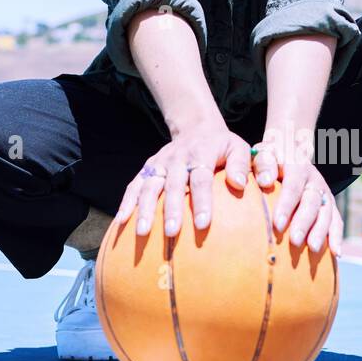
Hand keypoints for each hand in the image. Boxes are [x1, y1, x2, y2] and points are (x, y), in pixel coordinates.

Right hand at [115, 119, 251, 237]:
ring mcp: (159, 163)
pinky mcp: (148, 168)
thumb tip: (239, 184)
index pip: (201, 179)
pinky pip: (134, 186)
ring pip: (149, 187)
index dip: (201, 201)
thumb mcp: (237, 147)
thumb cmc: (221, 146)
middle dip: (171, 210)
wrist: (196, 127)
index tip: (202, 224)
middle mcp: (177, 159)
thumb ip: (240, 164)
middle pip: (173, 186)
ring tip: (142, 233)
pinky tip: (121, 222)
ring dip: (144, 210)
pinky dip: (126, 203)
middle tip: (172, 233)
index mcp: (200, 154)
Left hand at [251, 137, 342, 256]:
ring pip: (326, 213)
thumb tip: (265, 181)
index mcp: (298, 166)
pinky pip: (336, 222)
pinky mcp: (329, 206)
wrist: (289, 155)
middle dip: (303, 223)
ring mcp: (324, 194)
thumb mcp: (264, 155)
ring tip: (312, 249)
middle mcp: (315, 180)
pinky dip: (337, 237)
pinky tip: (336, 254)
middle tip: (294, 241)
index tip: (277, 224)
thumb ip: (263, 164)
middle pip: (311, 202)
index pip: (293, 187)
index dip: (286, 206)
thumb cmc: (269, 161)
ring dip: (320, 232)